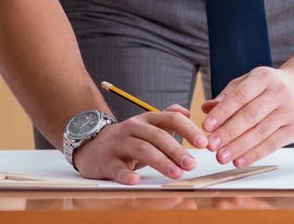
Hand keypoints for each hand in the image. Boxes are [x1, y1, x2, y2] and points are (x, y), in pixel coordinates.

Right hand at [74, 105, 207, 184]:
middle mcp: (133, 127)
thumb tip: (188, 113)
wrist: (91, 145)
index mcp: (146, 119)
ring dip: (161, 162)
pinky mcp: (106, 160)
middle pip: (157, 136)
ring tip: (176, 174)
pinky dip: (127, 174)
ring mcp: (118, 143)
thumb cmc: (126, 138)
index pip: (170, 119)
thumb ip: (167, 118)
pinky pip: (117, 167)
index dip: (188, 130)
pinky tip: (136, 181)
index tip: (203, 143)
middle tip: (191, 164)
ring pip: (141, 150)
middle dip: (176, 150)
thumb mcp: (147, 124)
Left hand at [200, 67, 293, 167]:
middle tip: (211, 146)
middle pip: (250, 116)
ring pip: (260, 132)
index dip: (222, 112)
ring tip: (222, 157)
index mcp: (263, 78)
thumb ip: (228, 96)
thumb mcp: (250, 82)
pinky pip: (272, 144)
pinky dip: (254, 154)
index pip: (240, 96)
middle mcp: (278, 93)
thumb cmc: (272, 86)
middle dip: (228, 133)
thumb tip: (206, 109)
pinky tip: (240, 161)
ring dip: (239, 147)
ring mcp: (288, 111)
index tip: (206, 126)